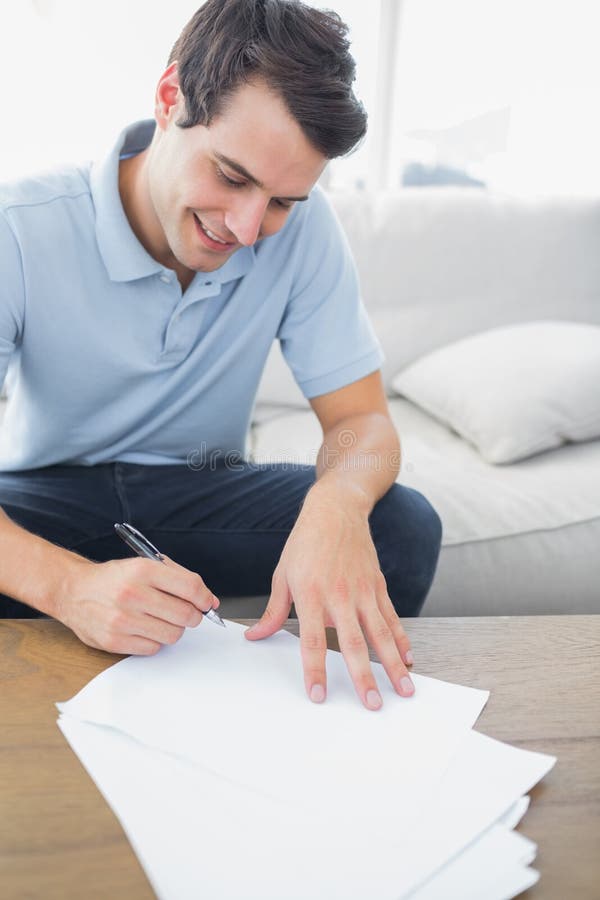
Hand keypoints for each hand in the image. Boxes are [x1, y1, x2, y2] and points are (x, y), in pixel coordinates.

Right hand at [56, 556, 218, 654]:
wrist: (73, 591)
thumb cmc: (115, 578)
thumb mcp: (145, 565)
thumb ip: (179, 579)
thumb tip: (210, 601)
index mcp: (143, 570)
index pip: (191, 587)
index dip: (205, 598)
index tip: (207, 603)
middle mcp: (132, 594)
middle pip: (186, 615)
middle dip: (192, 616)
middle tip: (184, 613)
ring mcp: (122, 619)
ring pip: (173, 635)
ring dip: (172, 629)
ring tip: (158, 619)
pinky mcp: (114, 640)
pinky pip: (153, 648)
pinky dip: (154, 640)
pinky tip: (143, 628)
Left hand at [245, 482, 414, 709]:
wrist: (335, 510)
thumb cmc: (305, 543)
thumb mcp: (283, 574)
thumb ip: (273, 611)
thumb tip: (255, 636)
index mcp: (311, 595)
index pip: (311, 641)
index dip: (315, 670)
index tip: (318, 695)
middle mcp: (339, 595)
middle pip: (353, 643)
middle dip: (364, 676)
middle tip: (372, 705)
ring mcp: (363, 591)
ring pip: (381, 633)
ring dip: (393, 664)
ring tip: (404, 690)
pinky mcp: (378, 586)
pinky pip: (392, 617)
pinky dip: (402, 639)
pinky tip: (409, 660)